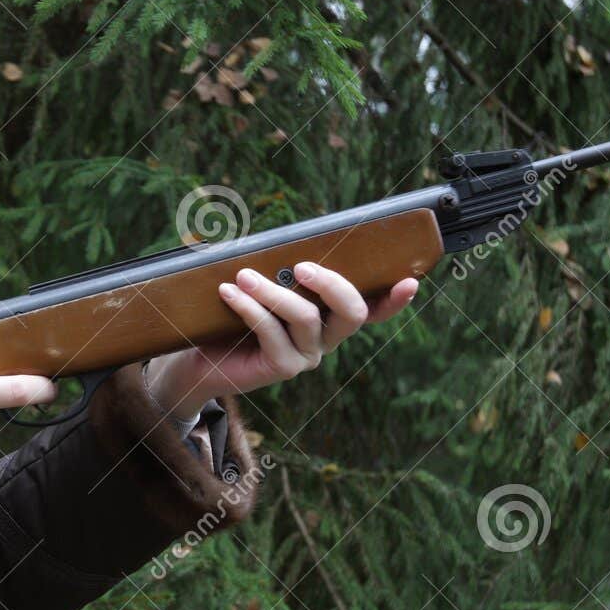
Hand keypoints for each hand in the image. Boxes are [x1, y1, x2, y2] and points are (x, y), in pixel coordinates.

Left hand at [142, 263, 419, 418]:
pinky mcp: (282, 368)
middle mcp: (326, 339)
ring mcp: (307, 356)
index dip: (394, 299)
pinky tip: (229, 292)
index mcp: (329, 316)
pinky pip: (271, 332)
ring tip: (243, 276)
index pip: (372, 308)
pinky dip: (250, 308)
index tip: (410, 281)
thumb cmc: (231, 316)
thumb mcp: (258, 286)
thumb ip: (277, 268)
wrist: (199, 359)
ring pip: (306, 318)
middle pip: (352, 312)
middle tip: (301, 266)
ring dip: (273, 292)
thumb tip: (277, 240)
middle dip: (332, 284)